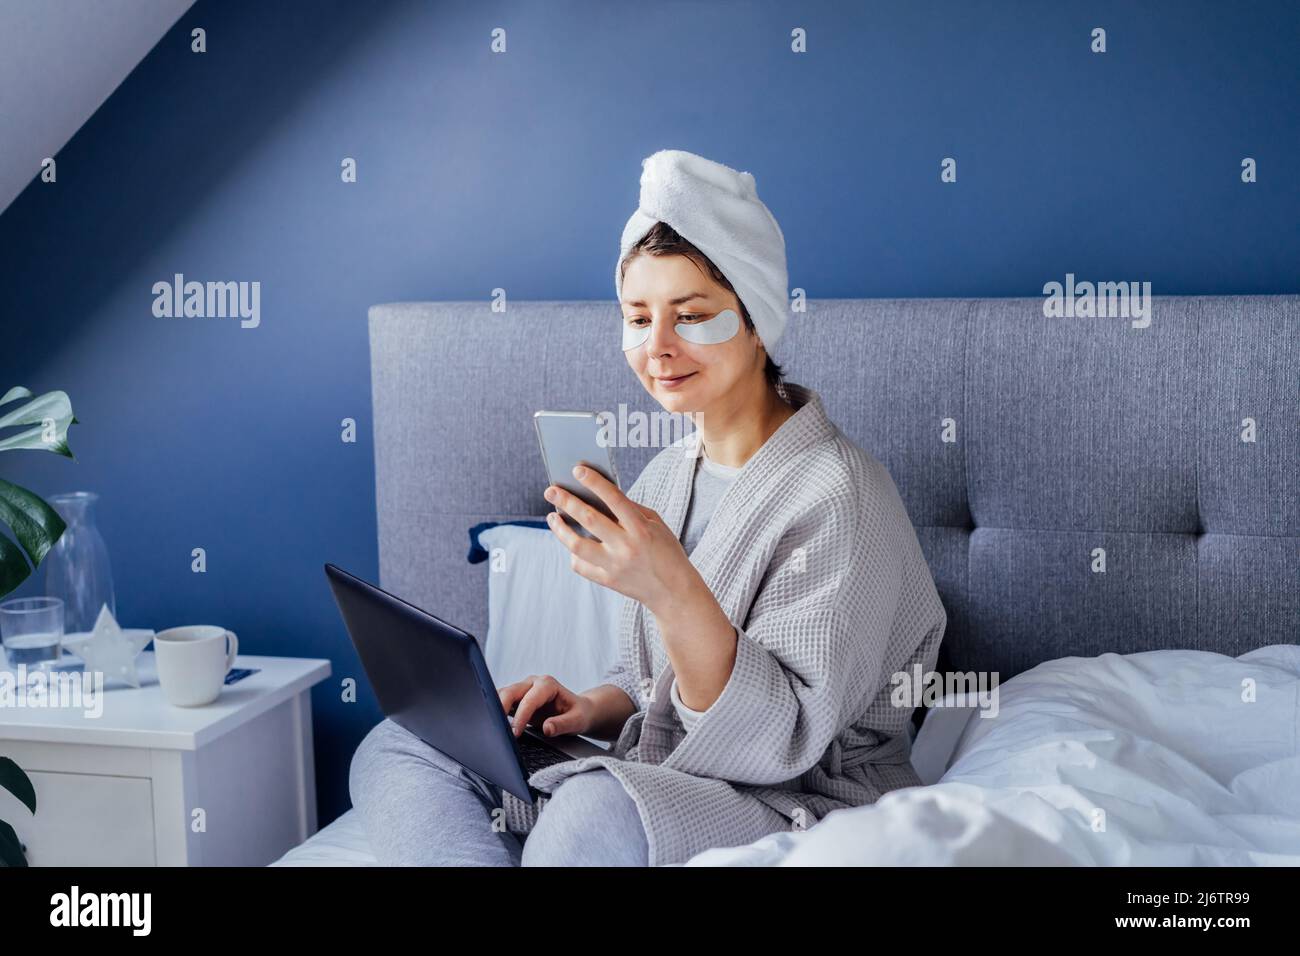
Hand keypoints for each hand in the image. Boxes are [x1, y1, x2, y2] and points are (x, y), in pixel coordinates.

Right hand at [498, 674, 593, 737]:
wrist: (578, 711)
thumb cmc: (578, 713)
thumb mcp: (577, 721)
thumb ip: (563, 724)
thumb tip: (547, 728)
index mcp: (548, 685)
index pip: (529, 699)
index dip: (521, 716)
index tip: (515, 732)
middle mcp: (533, 683)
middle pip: (510, 692)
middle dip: (501, 708)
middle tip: (499, 730)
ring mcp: (523, 690)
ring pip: (501, 695)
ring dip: (495, 709)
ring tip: (492, 727)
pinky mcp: (517, 699)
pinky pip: (501, 702)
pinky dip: (495, 712)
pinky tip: (494, 724)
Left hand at [544, 464, 696, 611]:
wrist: (674, 592)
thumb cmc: (666, 553)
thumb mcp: (657, 525)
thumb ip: (631, 510)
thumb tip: (601, 495)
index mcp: (642, 529)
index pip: (614, 499)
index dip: (595, 482)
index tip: (577, 469)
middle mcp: (626, 547)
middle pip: (589, 519)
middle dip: (567, 501)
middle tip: (551, 490)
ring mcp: (615, 566)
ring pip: (577, 545)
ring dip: (560, 529)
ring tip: (552, 516)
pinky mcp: (608, 581)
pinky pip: (581, 566)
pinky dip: (573, 554)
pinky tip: (570, 542)